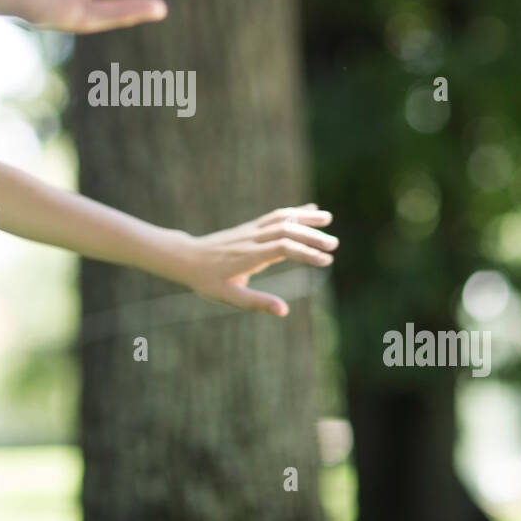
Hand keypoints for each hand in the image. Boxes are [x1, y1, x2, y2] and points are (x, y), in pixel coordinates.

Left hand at [177, 204, 337, 316]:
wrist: (186, 258)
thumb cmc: (207, 281)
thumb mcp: (230, 297)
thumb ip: (257, 302)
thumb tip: (284, 310)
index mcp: (248, 256)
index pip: (283, 249)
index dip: (306, 253)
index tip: (326, 261)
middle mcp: (251, 239)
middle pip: (286, 230)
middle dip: (311, 236)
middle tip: (334, 245)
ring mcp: (250, 230)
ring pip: (281, 218)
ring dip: (305, 217)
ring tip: (328, 218)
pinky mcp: (250, 227)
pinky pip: (274, 216)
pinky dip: (293, 211)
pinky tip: (309, 209)